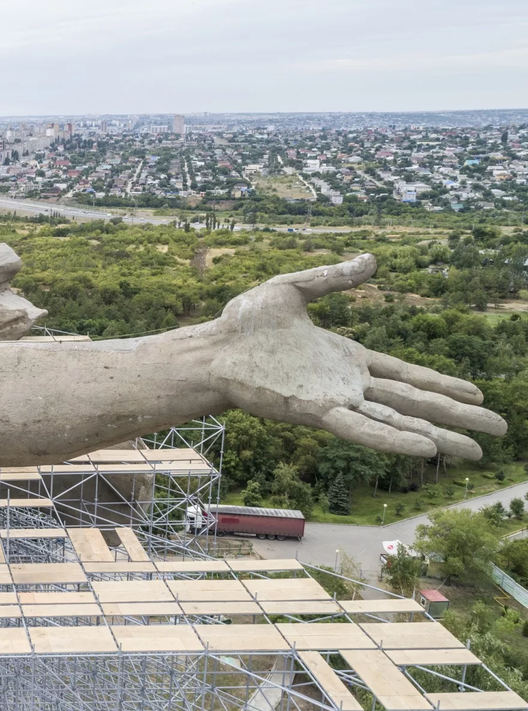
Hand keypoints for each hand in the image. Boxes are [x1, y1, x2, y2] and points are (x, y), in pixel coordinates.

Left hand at [208, 254, 504, 459]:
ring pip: (396, 422)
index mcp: (346, 357)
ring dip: (436, 435)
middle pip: (413, 402)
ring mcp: (334, 400)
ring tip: (475, 450)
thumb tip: (373, 261)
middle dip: (456, 416)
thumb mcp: (295, 289)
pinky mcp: (315, 412)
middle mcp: (347, 383)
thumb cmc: (244, 323)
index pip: (405, 375)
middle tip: (497, 430)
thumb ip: (334, 278)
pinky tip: (425, 448)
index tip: (476, 394)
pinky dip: (392, 440)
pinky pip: (361, 429)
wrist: (212, 346)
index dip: (441, 384)